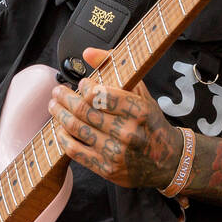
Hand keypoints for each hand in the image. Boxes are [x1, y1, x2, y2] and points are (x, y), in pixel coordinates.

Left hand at [47, 46, 183, 190]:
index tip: (82, 83)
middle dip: (65, 98)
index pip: (101, 95)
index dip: (85, 87)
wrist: (167, 161)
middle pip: (84, 111)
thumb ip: (117, 69)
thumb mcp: (142, 93)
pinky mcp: (106, 169)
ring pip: (76, 129)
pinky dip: (63, 137)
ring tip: (54, 105)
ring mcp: (116, 153)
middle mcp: (128, 133)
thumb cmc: (151, 123)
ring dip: (59, 114)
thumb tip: (88, 53)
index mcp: (139, 111)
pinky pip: (75, 151)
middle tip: (57, 91)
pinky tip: (60, 128)